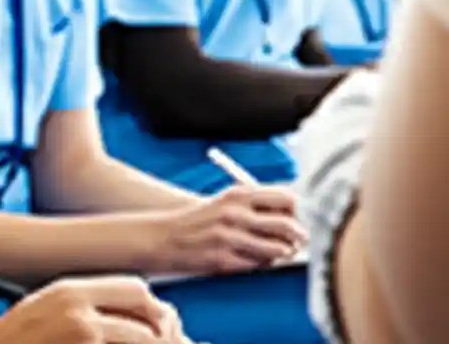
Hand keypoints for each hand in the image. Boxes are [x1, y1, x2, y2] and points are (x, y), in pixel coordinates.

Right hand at [0, 276, 190, 342]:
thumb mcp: (44, 314)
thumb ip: (85, 311)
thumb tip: (140, 325)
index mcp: (68, 290)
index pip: (134, 289)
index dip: (155, 310)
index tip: (164, 329)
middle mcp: (76, 307)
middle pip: (147, 309)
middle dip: (166, 331)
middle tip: (174, 343)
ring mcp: (81, 334)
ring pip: (146, 339)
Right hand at [152, 185, 306, 273]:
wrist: (162, 237)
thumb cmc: (197, 220)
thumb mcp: (224, 202)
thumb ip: (255, 206)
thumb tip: (293, 218)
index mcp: (237, 195)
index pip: (286, 198)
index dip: (296, 211)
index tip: (296, 218)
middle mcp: (235, 213)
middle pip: (287, 225)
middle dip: (299, 236)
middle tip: (298, 241)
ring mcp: (229, 237)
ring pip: (278, 249)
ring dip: (282, 253)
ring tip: (278, 252)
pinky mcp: (224, 259)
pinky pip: (259, 265)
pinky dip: (263, 264)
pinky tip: (255, 259)